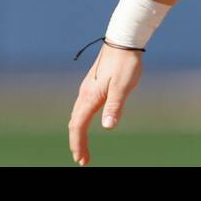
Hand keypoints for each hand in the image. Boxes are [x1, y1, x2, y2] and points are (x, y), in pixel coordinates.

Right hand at [68, 43, 142, 165]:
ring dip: (78, 132)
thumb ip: (115, 107)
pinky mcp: (93, 84)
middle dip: (77, 142)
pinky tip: (86, 122)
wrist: (123, 40)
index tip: (81, 160)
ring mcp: (87, 88)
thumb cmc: (125, 63)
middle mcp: (84, 93)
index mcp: (89, 96)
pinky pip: (82, 107)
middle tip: (82, 159)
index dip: (78, 144)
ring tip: (82, 146)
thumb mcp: (122, 87)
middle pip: (75, 123)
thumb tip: (107, 127)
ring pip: (77, 115)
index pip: (78, 126)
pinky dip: (81, 121)